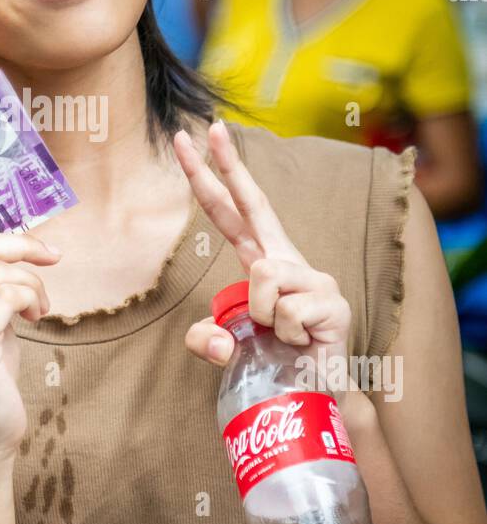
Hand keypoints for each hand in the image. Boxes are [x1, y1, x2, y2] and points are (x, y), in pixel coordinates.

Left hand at [173, 120, 368, 423]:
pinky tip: (302, 343)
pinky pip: (284, 312)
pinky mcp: (331, 300)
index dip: (213, 178)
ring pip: (261, 278)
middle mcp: (287, 260)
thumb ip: (207, 339)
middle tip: (209, 125)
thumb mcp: (227, 350)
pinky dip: (285, 335)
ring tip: (282, 338)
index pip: (232, 212)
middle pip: (254, 202)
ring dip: (262, 317)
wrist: (314, 398)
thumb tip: (212, 341)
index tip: (192, 140)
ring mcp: (312, 276)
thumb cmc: (275, 365)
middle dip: (228, 164)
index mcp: (261, 262)